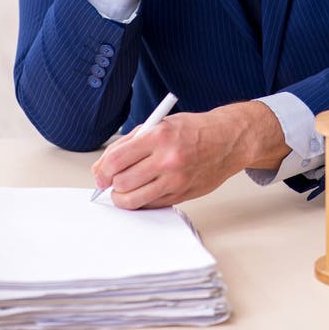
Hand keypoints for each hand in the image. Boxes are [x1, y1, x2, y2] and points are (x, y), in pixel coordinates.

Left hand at [91, 101, 291, 208]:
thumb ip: (131, 142)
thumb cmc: (194, 130)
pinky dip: (141, 201)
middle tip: (111, 181)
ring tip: (124, 189)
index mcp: (159, 136)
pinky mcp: (182, 194)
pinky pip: (151, 205)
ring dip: (122, 197)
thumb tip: (103, 166)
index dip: (102, 169)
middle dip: (111, 183)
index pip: (116, 159)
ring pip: (133, 199)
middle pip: (122, 182)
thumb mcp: (161, 124)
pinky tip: (144, 190)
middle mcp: (167, 159)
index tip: (100, 173)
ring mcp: (176, 180)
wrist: (228, 140)